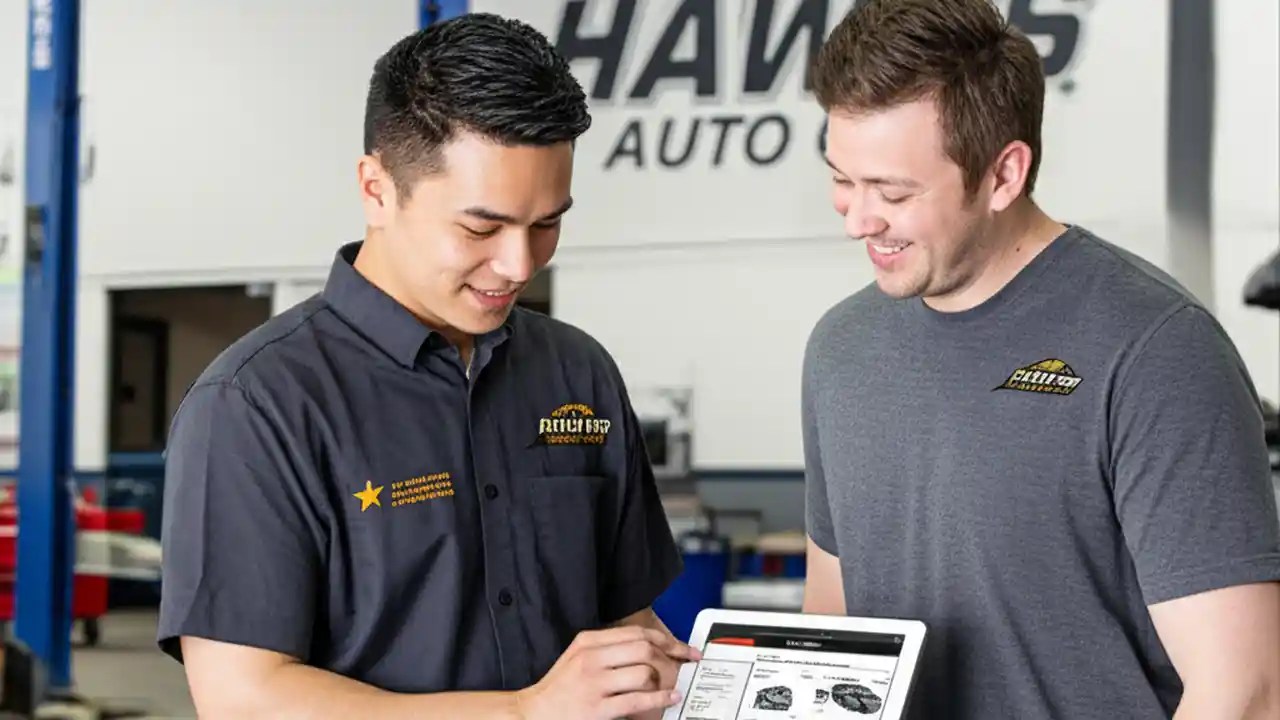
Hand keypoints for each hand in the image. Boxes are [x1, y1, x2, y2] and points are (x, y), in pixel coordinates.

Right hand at [515, 626, 701, 719]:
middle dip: (672, 655)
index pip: (636, 632)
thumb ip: (608, 648)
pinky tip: (670, 698)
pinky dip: (660, 699)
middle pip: (644, 648)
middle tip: (687, 663)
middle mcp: (591, 658)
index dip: (666, 639)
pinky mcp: (597, 708)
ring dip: (664, 680)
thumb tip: (648, 647)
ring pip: (643, 673)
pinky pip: (637, 700)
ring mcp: (594, 683)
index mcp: (588, 641)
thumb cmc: (560, 687)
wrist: (534, 713)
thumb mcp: (579, 657)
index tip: (683, 648)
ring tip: (674, 684)